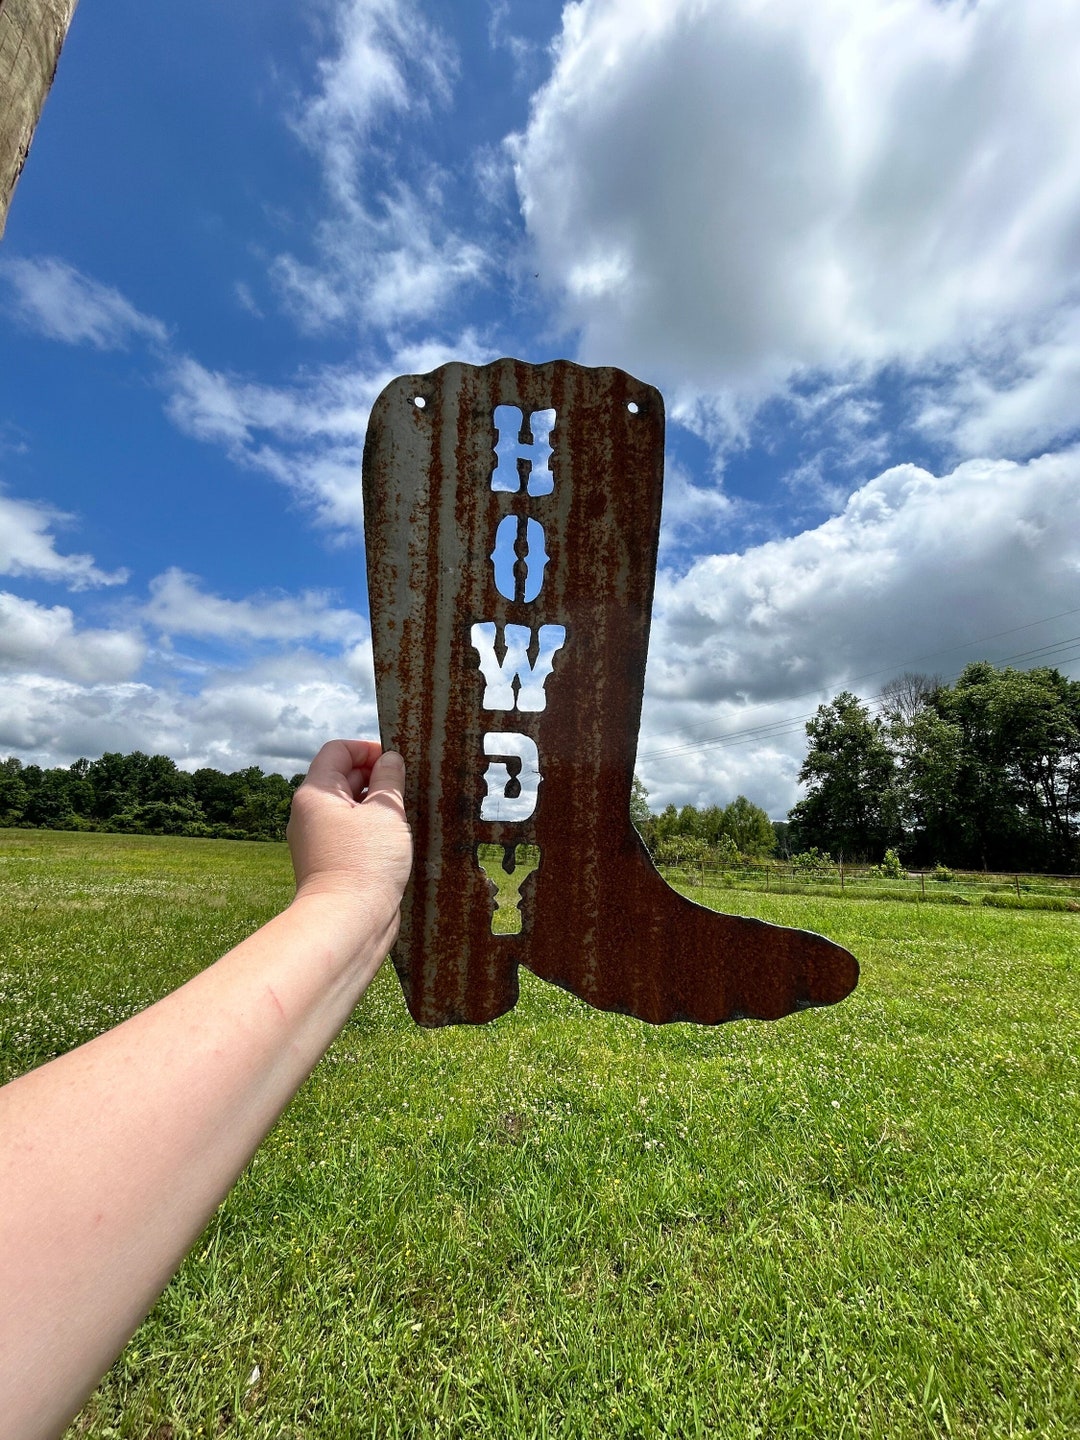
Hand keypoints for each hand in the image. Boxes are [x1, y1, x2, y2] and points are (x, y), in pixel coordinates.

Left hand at [287, 740, 412, 927]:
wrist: (347, 923)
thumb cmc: (365, 864)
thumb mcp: (386, 813)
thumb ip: (390, 780)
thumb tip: (391, 760)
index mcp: (315, 793)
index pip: (337, 750)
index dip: (367, 748)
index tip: (396, 759)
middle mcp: (309, 813)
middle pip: (342, 777)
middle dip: (376, 776)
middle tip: (407, 787)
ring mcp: (317, 839)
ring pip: (349, 807)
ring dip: (376, 805)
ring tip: (405, 814)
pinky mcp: (329, 861)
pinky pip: (350, 832)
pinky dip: (371, 828)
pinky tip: (395, 838)